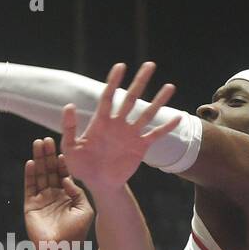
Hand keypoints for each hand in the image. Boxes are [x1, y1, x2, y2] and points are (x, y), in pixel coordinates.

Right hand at [24, 138, 92, 245]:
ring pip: (39, 174)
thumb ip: (78, 192)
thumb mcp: (84, 209)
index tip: (63, 150)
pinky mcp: (30, 205)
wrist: (60, 249)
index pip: (63, 173)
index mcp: (67, 195)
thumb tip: (68, 178)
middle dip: (48, 155)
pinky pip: (29, 186)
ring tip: (38, 144)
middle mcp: (53, 195)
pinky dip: (29, 174)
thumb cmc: (76, 232)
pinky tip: (31, 163)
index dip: (62, 162)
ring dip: (38, 159)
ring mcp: (41, 199)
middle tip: (47, 139)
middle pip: (50, 170)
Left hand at [59, 62, 180, 191]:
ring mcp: (131, 135)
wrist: (99, 184)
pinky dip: (167, 127)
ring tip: (170, 86)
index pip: (108, 97)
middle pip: (131, 98)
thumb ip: (70, 128)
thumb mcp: (70, 148)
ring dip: (158, 100)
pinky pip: (156, 135)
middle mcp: (118, 124)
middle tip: (150, 64)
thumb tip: (69, 105)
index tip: (121, 66)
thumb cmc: (82, 167)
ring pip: (147, 113)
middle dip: (140, 82)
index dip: (114, 81)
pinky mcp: (140, 147)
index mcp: (101, 122)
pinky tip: (178, 116)